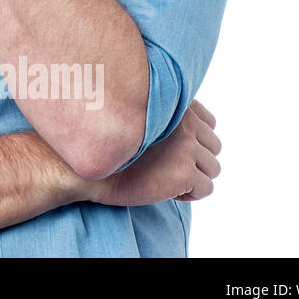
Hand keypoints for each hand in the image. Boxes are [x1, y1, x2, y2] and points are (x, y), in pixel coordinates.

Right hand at [87, 100, 221, 206]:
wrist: (85, 169)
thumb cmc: (105, 146)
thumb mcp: (135, 118)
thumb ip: (161, 115)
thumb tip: (188, 129)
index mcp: (173, 104)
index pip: (208, 122)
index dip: (194, 140)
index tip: (172, 149)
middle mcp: (184, 121)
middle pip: (214, 146)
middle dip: (195, 160)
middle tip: (167, 167)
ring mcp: (186, 146)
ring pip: (213, 168)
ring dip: (194, 177)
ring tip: (167, 178)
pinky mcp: (184, 171)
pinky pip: (206, 188)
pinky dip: (190, 194)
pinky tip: (167, 190)